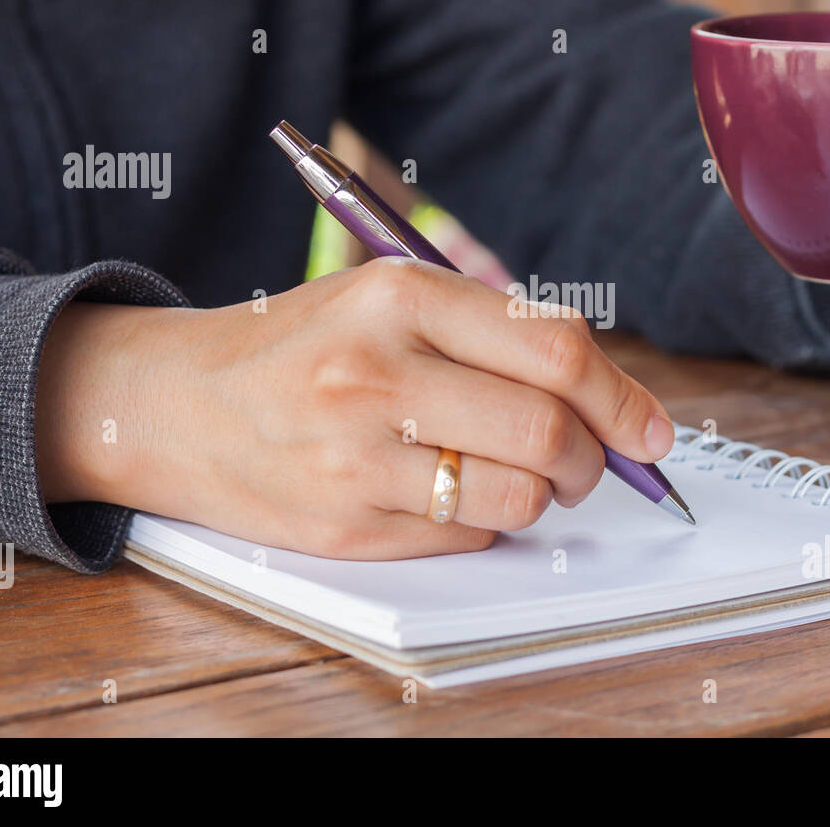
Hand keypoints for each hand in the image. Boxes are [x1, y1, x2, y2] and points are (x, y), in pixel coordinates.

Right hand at [35, 258, 675, 558]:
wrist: (177, 403)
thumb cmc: (304, 346)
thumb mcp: (390, 300)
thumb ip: (495, 334)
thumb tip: (609, 399)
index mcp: (399, 296)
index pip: (554, 349)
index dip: (623, 397)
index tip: (651, 428)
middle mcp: (377, 372)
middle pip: (547, 430)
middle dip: (592, 458)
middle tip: (588, 461)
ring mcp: (357, 454)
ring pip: (517, 494)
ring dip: (542, 494)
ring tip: (518, 474)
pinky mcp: (346, 523)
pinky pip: (466, 533)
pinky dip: (484, 518)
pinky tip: (448, 491)